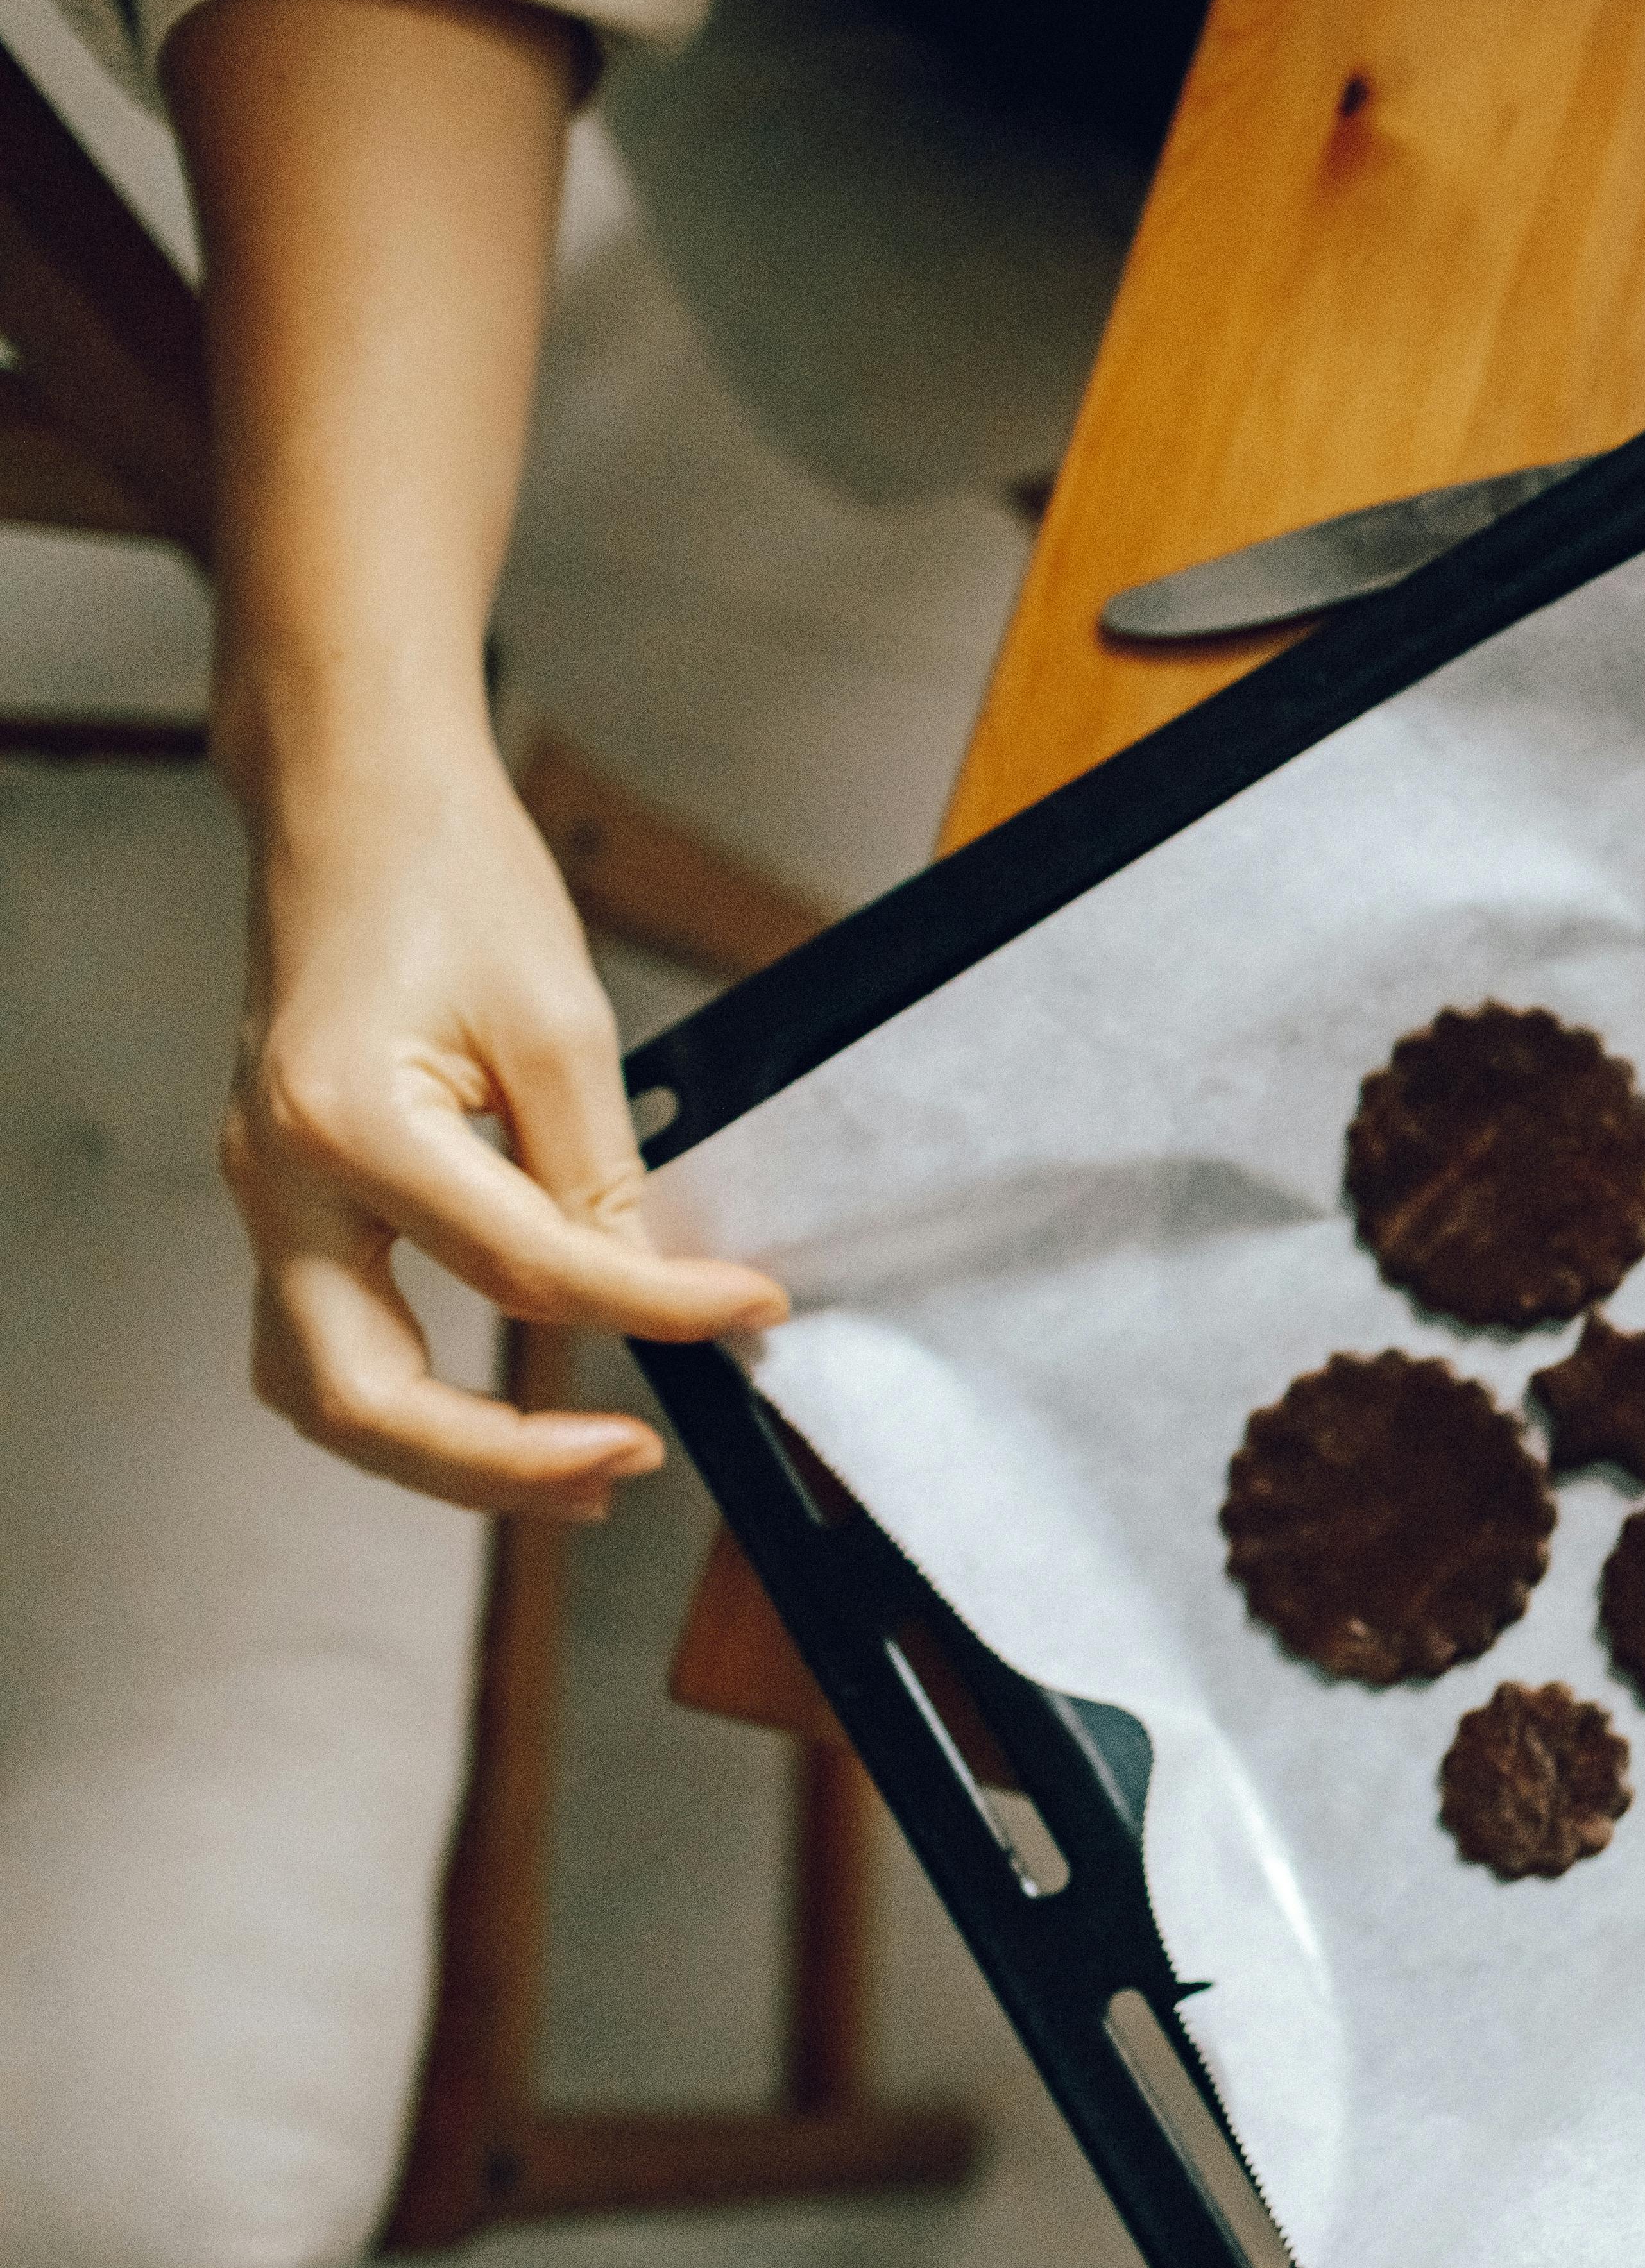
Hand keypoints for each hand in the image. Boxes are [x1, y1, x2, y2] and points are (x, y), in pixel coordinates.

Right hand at [226, 717, 785, 1514]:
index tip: (754, 1309)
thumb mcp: (557, 1017)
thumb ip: (598, 1170)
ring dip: (440, 1454)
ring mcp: (267, 1194)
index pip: (527, 1270)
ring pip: (321, 1388)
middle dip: (499, 1460)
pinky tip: (503, 1400)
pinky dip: (408, 1391)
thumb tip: (651, 1286)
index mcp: (346, 1122)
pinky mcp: (287, 1195)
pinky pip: (324, 1335)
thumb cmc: (445, 875)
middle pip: (363, 1393)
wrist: (354, 801)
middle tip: (628, 1465)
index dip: (658, 1307)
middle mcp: (277, 1176)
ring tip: (573, 1466)